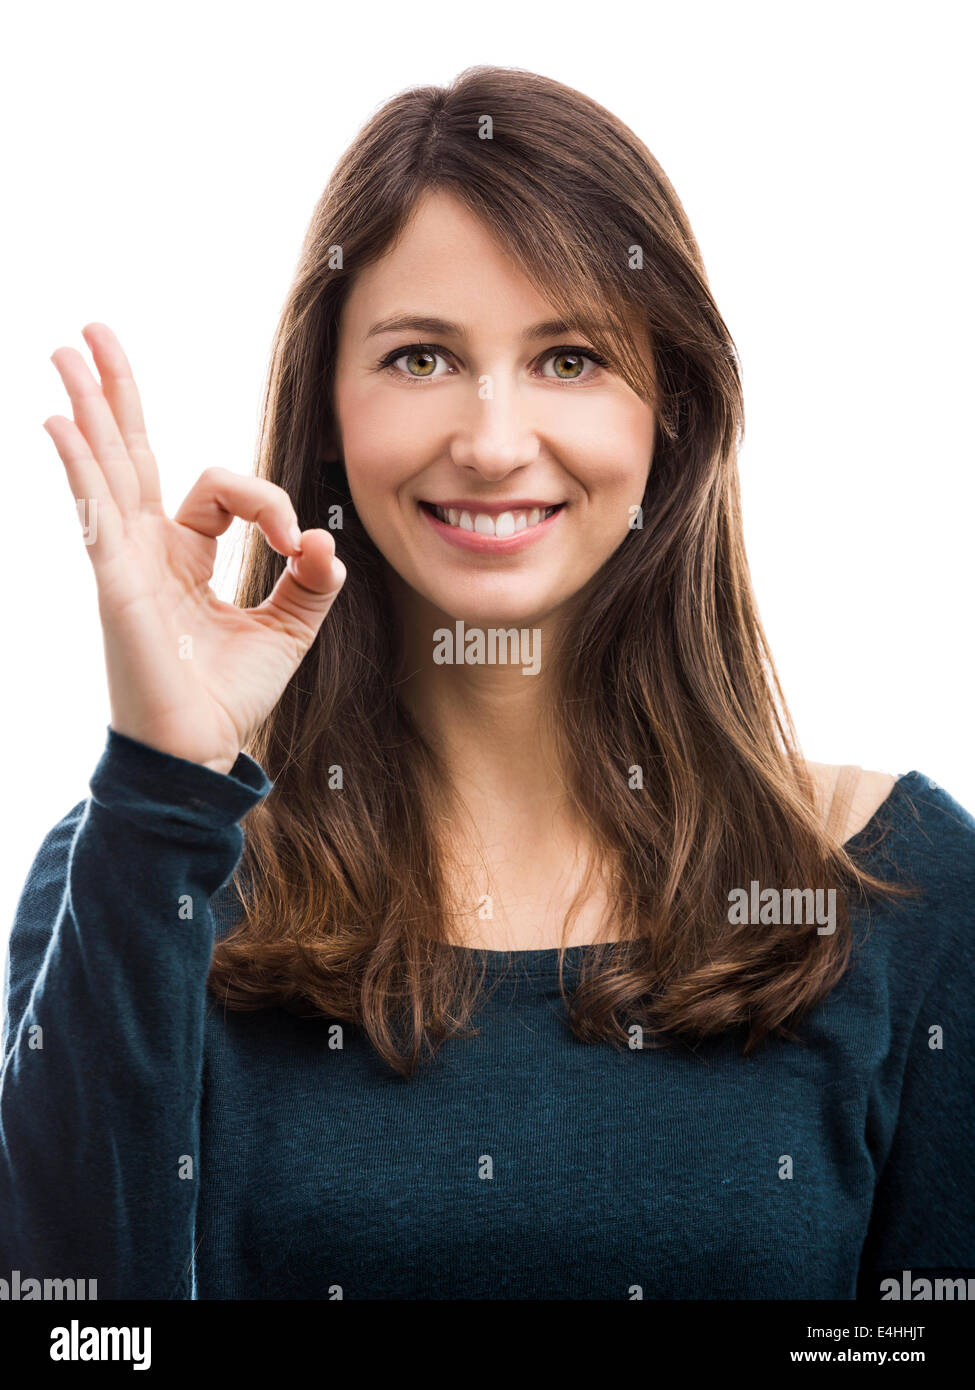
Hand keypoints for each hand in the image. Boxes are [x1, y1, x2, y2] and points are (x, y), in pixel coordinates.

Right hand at [43, 323, 345, 775]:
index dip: (268, 501)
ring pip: (105, 469)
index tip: (299, 544)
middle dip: (116, 392)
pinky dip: (79, 467)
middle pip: (128, 452)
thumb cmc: (229, 695)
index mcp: (183, 554)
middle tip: (92, 332)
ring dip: (90, 406)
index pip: (220, 488)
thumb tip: (328, 539)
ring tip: (68, 349)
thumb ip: (312, 582)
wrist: (200, 752)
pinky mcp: (117, 584)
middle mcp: (146, 549)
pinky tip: (60, 422)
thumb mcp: (288, 629)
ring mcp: (124, 563)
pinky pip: (96, 515)